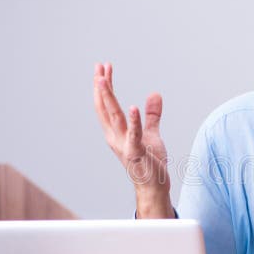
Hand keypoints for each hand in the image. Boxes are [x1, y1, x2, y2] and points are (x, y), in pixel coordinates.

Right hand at [93, 62, 173, 217]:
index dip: (104, 87)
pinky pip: (134, 134)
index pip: (106, 106)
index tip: (103, 68)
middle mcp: (115, 137)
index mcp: (117, 132)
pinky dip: (133, 121)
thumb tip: (154, 94)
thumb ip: (151, 114)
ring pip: (114, 117)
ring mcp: (124, 145)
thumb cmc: (150, 162)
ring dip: (108, 97)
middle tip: (99, 67)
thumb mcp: (152, 133)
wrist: (154, 186)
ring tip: (104, 79)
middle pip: (105, 107)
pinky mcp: (136, 152)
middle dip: (102, 87)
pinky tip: (133, 106)